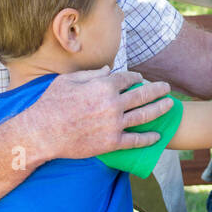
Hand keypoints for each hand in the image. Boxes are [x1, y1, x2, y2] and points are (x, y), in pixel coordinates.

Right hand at [24, 68, 173, 159]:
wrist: (41, 133)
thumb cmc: (50, 104)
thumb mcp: (67, 81)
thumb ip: (91, 74)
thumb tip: (108, 69)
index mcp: (103, 86)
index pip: (128, 79)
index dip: (136, 78)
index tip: (141, 79)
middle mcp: (113, 104)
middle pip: (143, 95)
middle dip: (158, 90)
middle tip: (167, 88)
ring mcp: (114, 124)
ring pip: (145, 116)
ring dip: (160, 109)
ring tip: (170, 105)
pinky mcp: (112, 142)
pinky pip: (136, 140)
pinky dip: (149, 138)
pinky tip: (158, 136)